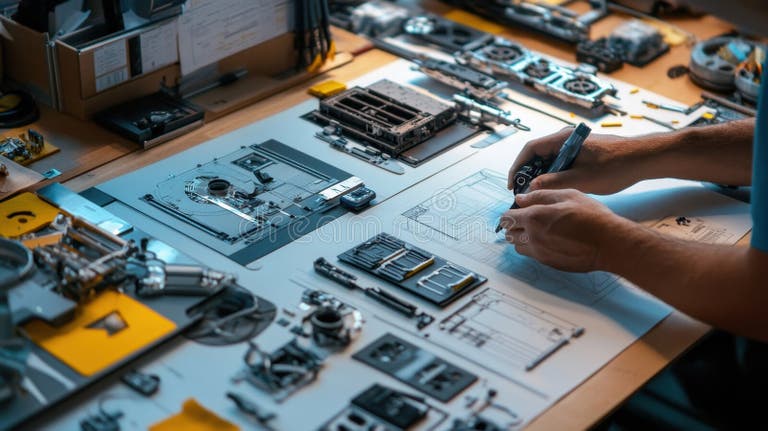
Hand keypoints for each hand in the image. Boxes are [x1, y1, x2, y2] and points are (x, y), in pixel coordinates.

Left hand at [499, 189, 628, 271]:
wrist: (609, 243)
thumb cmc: (591, 216)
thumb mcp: (568, 195)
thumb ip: (540, 195)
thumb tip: (519, 198)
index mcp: (535, 217)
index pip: (507, 218)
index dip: (511, 213)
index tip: (520, 210)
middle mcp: (533, 237)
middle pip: (509, 234)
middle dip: (515, 226)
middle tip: (529, 220)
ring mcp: (540, 253)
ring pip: (518, 247)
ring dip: (523, 239)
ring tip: (539, 231)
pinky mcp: (549, 263)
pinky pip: (532, 255)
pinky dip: (534, 248)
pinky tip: (550, 240)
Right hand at [508, 127, 644, 194]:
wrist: (643, 159)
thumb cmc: (615, 166)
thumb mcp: (582, 179)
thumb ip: (554, 182)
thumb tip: (531, 188)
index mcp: (563, 139)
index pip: (530, 149)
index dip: (518, 167)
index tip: (513, 185)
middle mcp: (565, 139)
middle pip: (537, 155)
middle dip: (527, 175)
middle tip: (522, 194)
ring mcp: (573, 146)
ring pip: (548, 161)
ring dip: (540, 177)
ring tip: (536, 196)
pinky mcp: (581, 153)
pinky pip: (560, 164)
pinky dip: (552, 176)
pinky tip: (553, 191)